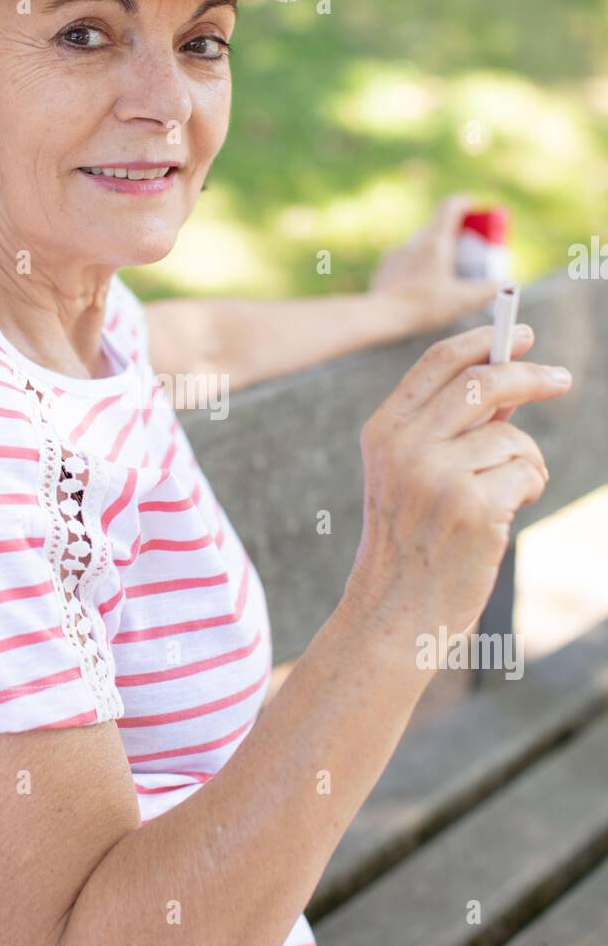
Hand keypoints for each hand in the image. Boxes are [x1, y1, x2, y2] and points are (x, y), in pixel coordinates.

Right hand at [342, 322, 571, 646]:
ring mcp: (438, 475)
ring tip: (507, 496)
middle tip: (561, 378)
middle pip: (484, 382)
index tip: (522, 335)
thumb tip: (509, 380)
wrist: (395, 610)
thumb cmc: (411, 542)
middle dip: (531, 375)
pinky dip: (528, 490)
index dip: (486, 341)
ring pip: (512, 437)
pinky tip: (501, 518)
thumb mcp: (409, 475)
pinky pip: (526, 473)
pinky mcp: (473, 506)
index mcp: (384, 431)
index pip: (439, 363)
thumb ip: (450, 427)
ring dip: (527, 462)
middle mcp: (406, 447)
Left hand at [368, 194, 503, 331]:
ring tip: (444, 273)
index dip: (463, 203)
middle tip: (466, 251)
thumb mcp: (464, 300)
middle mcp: (414, 242)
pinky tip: (420, 286)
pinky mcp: (385, 267)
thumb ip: (489, 290)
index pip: (450, 207)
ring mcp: (397, 253)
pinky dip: (416, 266)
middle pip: (437, 227)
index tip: (471, 205)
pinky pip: (405, 260)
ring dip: (434, 252)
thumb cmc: (423, 306)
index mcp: (436, 241)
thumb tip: (506, 284)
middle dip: (454, 234)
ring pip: (420, 245)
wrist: (381, 316)